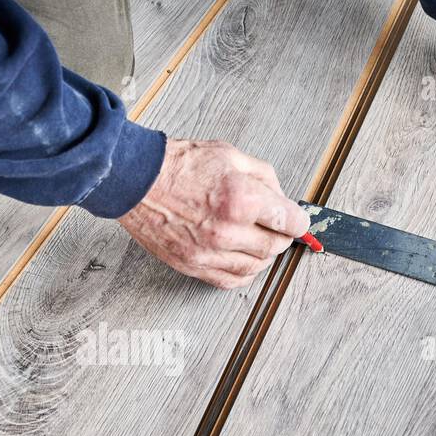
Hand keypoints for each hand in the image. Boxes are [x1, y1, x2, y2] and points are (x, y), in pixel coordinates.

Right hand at [118, 139, 310, 288]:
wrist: (136, 181)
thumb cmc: (178, 165)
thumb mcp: (230, 155)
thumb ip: (264, 176)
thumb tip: (281, 198)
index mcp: (241, 199)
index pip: (290, 222)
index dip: (298, 221)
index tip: (297, 221)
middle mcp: (227, 230)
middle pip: (275, 247)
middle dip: (281, 237)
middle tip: (275, 228)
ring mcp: (209, 253)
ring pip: (256, 267)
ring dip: (263, 256)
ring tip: (257, 241)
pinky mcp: (193, 265)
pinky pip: (231, 281)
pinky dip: (244, 273)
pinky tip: (242, 259)